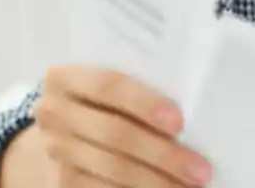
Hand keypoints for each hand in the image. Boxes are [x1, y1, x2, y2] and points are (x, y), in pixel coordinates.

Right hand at [28, 64, 212, 186]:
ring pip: (112, 168)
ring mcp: (56, 150)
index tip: (179, 122)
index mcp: (66, 77)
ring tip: (190, 187)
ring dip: (156, 182)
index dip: (143, 103)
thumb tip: (196, 108)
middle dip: (162, 154)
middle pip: (114, 132)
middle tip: (200, 169)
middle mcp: (54, 112)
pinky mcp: (63, 182)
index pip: (107, 84)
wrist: (65, 133)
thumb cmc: (103, 103)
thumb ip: (139, 86)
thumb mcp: (111, 86)